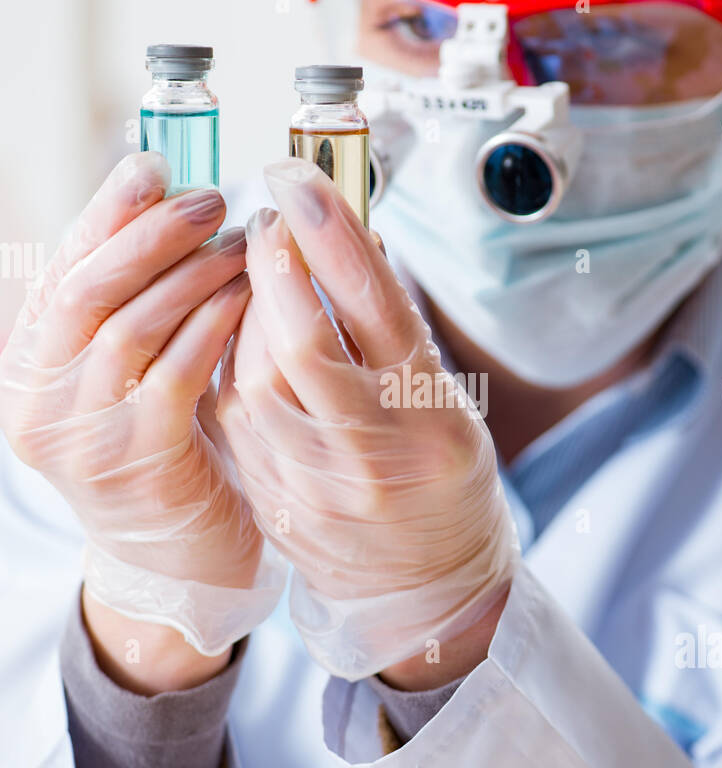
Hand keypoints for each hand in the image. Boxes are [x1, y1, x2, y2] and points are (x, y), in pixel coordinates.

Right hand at [0, 152, 284, 665]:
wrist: (176, 554)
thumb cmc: (162, 447)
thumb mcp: (126, 373)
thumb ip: (130, 304)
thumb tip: (161, 197)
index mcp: (28, 368)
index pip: (60, 273)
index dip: (104, 215)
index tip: (151, 166)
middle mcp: (39, 401)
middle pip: (86, 293)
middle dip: (149, 236)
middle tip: (208, 199)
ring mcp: (84, 438)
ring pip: (131, 329)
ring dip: (190, 276)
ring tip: (240, 243)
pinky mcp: (140, 462)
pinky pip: (176, 375)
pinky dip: (213, 326)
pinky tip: (248, 296)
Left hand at [216, 158, 518, 684]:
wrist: (426, 588)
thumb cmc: (445, 479)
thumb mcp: (448, 401)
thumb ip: (395, 332)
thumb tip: (346, 240)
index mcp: (429, 416)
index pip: (373, 306)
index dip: (330, 232)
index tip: (301, 179)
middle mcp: (370, 450)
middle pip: (298, 338)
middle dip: (271, 262)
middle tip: (267, 216)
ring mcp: (313, 480)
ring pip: (252, 373)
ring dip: (242, 305)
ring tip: (254, 269)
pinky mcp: (270, 495)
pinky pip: (232, 410)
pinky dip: (228, 355)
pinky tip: (236, 326)